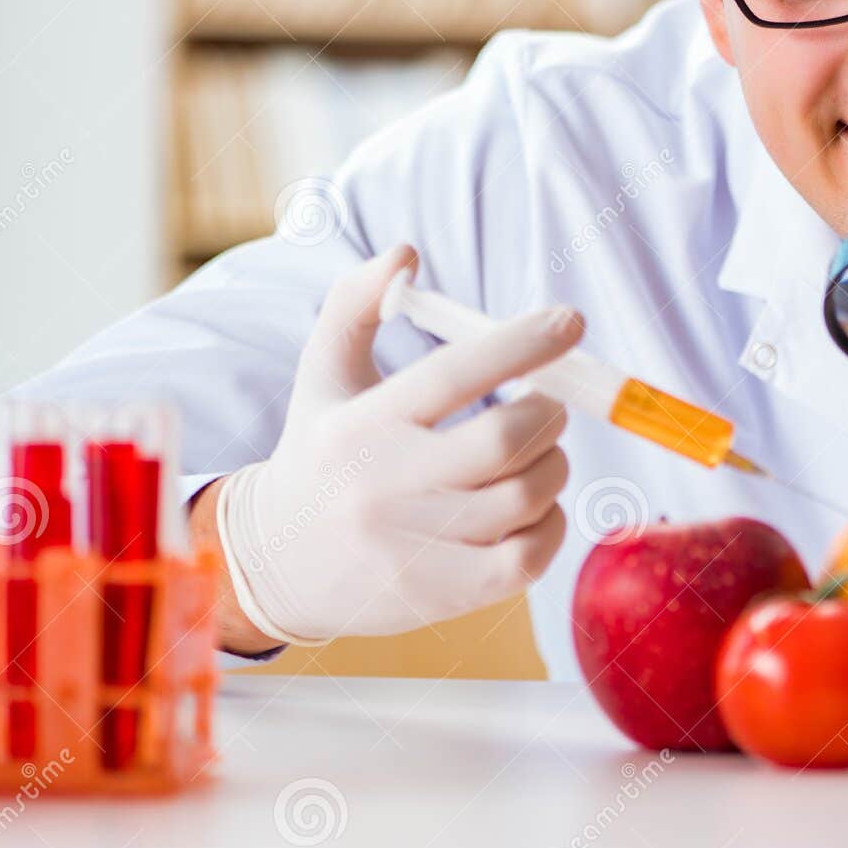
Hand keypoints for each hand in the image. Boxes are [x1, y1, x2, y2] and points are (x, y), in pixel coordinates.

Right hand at [216, 245, 581, 643]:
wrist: (277, 565)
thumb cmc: (320, 451)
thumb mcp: (322, 373)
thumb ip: (355, 304)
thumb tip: (405, 253)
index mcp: (362, 424)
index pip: (454, 374)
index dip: (522, 343)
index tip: (570, 322)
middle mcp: (386, 486)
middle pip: (506, 441)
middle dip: (549, 414)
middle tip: (548, 407)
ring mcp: (415, 546)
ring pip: (527, 496)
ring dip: (555, 466)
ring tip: (540, 455)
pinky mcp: (441, 594)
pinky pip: (529, 557)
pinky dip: (552, 525)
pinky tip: (535, 507)